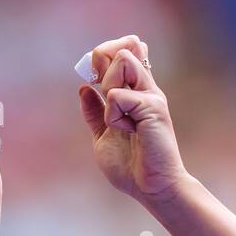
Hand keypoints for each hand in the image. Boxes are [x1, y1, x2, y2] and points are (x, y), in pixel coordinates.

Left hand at [77, 35, 188, 204]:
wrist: (151, 188)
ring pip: (123, 60)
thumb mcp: (103, 137)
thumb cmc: (131, 167)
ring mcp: (151, 96)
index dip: (103, 57)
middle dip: (101, 65)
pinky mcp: (152, 107)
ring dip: (108, 85)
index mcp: (136, 93)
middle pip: (122, 48)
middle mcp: (146, 89)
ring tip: (117, 115)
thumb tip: (83, 88)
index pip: (124, 52)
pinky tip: (128, 131)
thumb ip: (94, 113)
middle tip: (102, 94)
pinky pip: (117, 96)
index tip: (93, 79)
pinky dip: (113, 116)